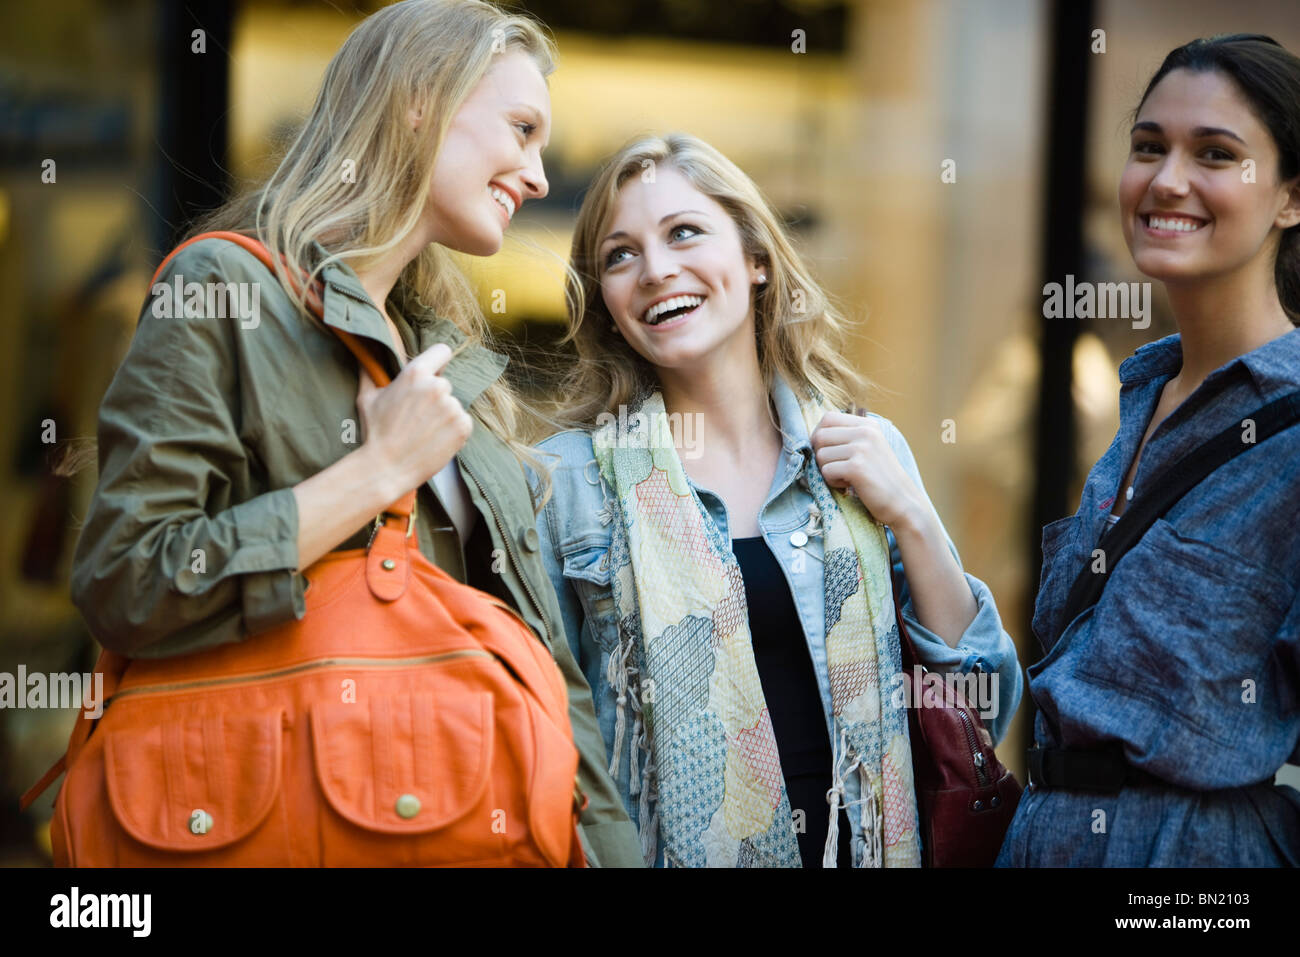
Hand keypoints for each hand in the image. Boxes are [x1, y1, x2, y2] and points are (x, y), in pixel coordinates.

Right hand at [355, 343, 472, 493]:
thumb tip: (364, 355)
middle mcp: (437, 386)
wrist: (386, 468)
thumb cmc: (375, 432)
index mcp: (415, 373)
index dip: (437, 361)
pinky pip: (462, 422)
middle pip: (444, 383)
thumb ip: (370, 372)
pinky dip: (453, 430)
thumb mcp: (367, 397)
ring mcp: (452, 406)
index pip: (441, 351)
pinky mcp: (463, 426)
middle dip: (434, 397)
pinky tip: (435, 440)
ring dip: (443, 415)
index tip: (435, 370)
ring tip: (424, 432)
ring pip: (452, 405)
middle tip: (417, 416)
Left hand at [810, 411, 923, 529]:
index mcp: (868, 424)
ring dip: (827, 471)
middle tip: (836, 468)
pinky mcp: (857, 467)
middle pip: (819, 436)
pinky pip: (826, 471)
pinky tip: (849, 485)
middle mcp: (865, 432)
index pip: (828, 418)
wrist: (903, 502)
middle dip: (821, 455)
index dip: (819, 435)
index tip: (828, 452)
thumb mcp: (869, 447)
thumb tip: (814, 435)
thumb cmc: (881, 478)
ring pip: (820, 455)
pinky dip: (833, 482)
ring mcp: (861, 449)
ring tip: (846, 477)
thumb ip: (848, 436)